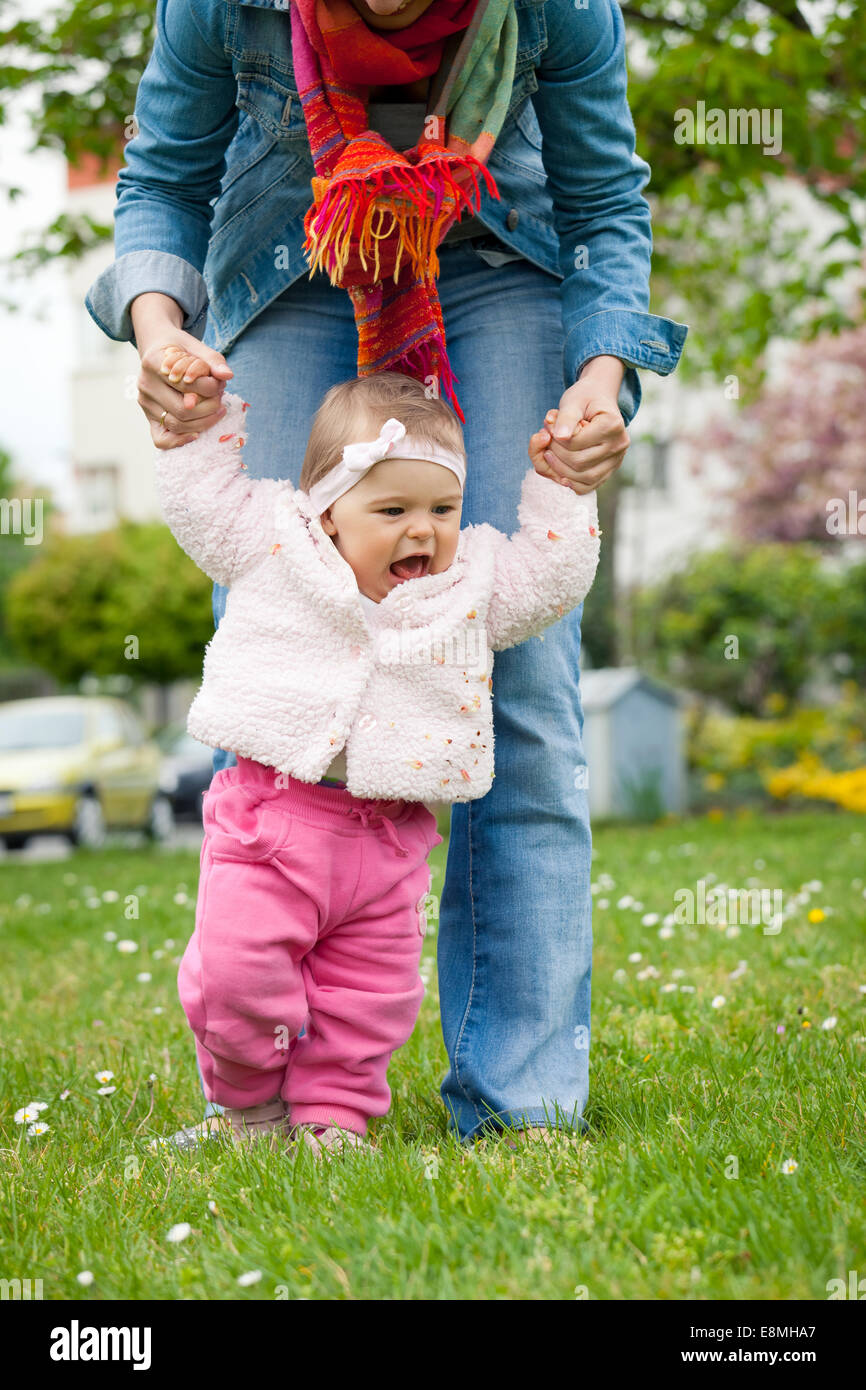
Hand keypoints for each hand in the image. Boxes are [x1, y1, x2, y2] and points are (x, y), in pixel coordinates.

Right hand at [131, 294, 233, 449]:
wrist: (157, 351)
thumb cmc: (179, 350)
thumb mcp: (195, 346)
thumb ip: (213, 360)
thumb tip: (227, 376)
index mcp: (153, 363)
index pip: (186, 384)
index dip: (209, 388)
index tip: (218, 384)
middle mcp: (145, 385)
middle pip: (183, 410)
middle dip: (209, 408)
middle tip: (220, 400)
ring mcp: (145, 404)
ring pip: (177, 425)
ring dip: (203, 422)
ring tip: (217, 410)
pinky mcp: (149, 418)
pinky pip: (161, 439)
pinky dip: (180, 441)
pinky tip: (198, 434)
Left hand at [535, 359, 629, 493]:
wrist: (599, 399)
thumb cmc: (584, 398)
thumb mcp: (573, 401)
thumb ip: (566, 417)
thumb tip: (559, 436)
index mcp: (612, 425)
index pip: (575, 443)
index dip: (555, 439)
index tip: (547, 426)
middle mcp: (619, 445)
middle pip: (578, 463)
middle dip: (555, 453)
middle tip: (546, 439)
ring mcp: (617, 460)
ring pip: (583, 478)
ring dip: (559, 469)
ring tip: (549, 452)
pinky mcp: (610, 470)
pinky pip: (588, 486)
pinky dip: (571, 482)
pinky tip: (560, 470)